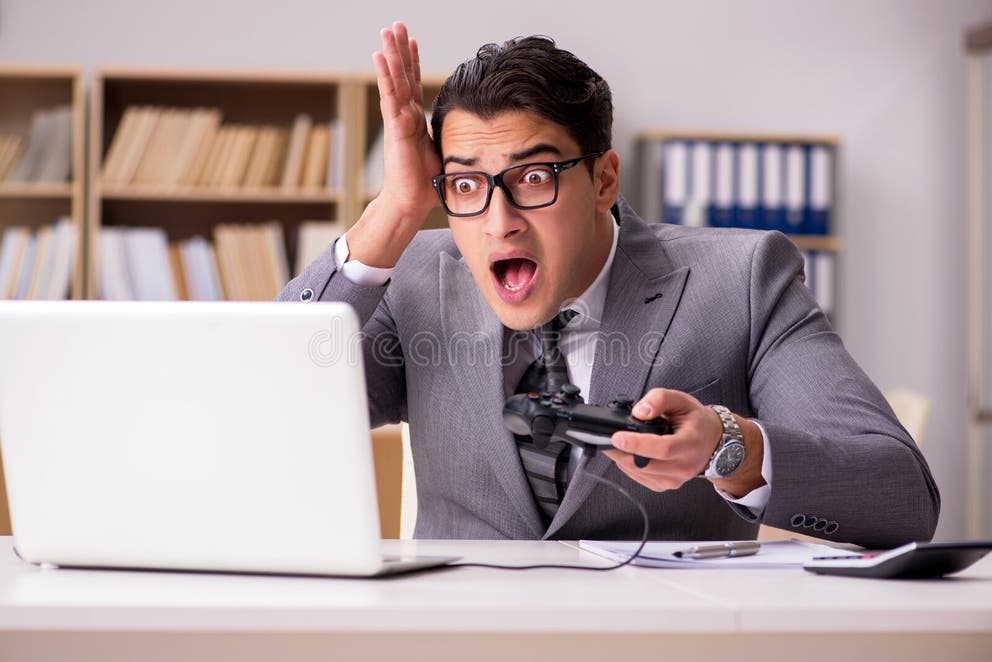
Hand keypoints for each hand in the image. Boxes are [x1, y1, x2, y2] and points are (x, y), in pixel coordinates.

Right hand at [372, 22, 440, 220]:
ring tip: (386, 30)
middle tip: (396, 25)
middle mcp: (405, 116)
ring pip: (395, 80)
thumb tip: (466, 135)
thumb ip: (446, 139)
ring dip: (391, 54)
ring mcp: (398, 120)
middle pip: (403, 76)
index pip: (415, 85)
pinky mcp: (395, 127)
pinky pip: (389, 97)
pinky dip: (385, 76)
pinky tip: (380, 57)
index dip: (414, 63)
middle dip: (400, 50)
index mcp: (415, 121)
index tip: (413, 42)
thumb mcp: (442, 153)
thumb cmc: (424, 185)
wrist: (411, 202)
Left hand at [602, 388, 764, 496]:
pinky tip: (628, 452)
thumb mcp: (681, 400)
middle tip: (605, 437)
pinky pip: (639, 478)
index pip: (662, 448)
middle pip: (645, 464)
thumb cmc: (696, 421)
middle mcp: (684, 466)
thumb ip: (659, 399)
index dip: (637, 444)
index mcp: (691, 443)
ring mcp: (675, 479)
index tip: (617, 437)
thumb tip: (639, 411)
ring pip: (638, 473)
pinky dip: (628, 465)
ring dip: (621, 457)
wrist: (712, 442)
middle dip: (620, 451)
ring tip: (617, 442)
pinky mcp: (665, 485)